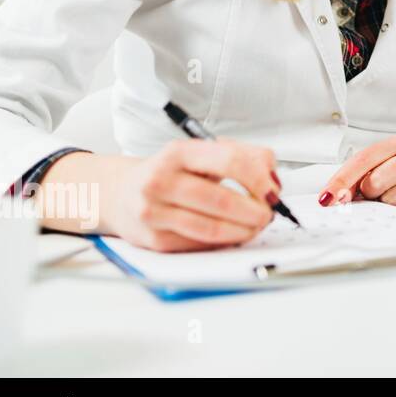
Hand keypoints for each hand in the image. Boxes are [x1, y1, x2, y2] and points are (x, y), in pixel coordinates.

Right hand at [106, 139, 278, 251]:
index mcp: (179, 152)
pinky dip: (223, 242)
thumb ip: (245, 156)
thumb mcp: (204, 152)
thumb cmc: (172, 172)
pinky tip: (233, 235)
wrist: (122, 193)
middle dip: (255, 211)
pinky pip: (198, 244)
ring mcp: (153, 211)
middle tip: (269, 214)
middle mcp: (161, 179)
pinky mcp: (153, 239)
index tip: (272, 191)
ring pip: (211, 227)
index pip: (229, 161)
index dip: (258, 179)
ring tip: (255, 227)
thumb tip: (273, 179)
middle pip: (222, 199)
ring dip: (243, 231)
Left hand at [318, 137, 395, 208]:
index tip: (326, 198)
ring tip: (392, 200)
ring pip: (390, 200)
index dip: (341, 180)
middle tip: (374, 195)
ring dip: (384, 206)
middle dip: (368, 195)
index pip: (363, 159)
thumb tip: (331, 198)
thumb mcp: (374, 173)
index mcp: (395, 145)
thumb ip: (352, 182)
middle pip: (375, 182)